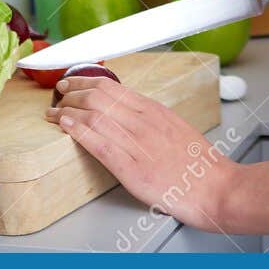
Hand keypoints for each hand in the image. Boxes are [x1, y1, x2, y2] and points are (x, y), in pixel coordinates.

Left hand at [45, 74, 238, 233]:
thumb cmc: (199, 164)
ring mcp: (137, 144)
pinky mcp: (131, 167)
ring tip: (54, 112)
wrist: (215, 187)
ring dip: (67, 110)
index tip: (72, 82)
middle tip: (58, 94)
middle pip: (99, 96)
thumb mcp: (176, 128)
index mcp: (155, 111)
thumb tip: (129, 113)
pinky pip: (98, 143)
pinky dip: (77, 130)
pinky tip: (65, 126)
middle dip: (72, 92)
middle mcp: (144, 122)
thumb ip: (151, 119)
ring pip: (94, 115)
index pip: (113, 87)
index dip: (86, 81)